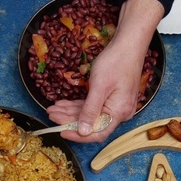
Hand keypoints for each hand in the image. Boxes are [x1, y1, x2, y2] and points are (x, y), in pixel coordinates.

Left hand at [45, 0, 164, 143]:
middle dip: (69, 120)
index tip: (61, 132)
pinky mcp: (112, 98)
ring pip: (90, 114)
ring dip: (71, 112)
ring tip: (53, 109)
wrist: (128, 44)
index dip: (78, 136)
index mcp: (119, 113)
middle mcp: (119, 112)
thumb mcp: (99, 87)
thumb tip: (83, 132)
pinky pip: (93, 105)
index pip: (98, 133)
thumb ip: (90, 111)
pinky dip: (78, 105)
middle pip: (91, 123)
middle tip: (51, 115)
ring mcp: (116, 105)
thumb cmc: (116, 62)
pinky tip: (63, 104)